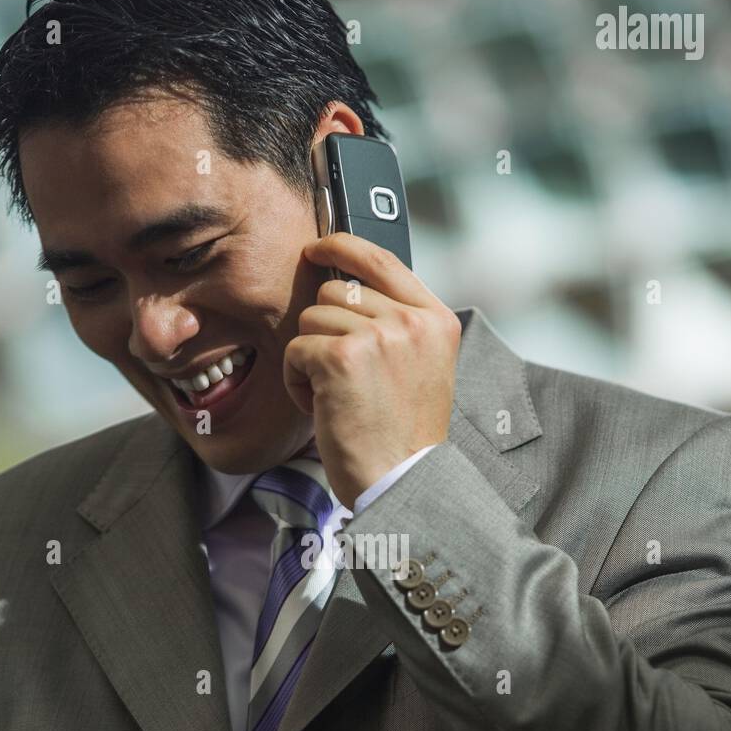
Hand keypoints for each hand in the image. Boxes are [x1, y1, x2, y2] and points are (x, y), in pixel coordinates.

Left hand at [283, 233, 460, 509]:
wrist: (401, 483)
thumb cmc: (402, 438)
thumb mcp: (421, 369)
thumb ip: (396, 325)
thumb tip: (346, 287)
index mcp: (435, 321)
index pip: (383, 260)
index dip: (343, 247)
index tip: (317, 248)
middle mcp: (410, 321)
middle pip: (336, 291)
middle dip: (325, 331)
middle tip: (344, 378)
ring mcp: (377, 336)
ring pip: (311, 319)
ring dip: (311, 360)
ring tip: (337, 397)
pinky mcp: (341, 357)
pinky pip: (295, 350)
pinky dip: (298, 383)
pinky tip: (324, 409)